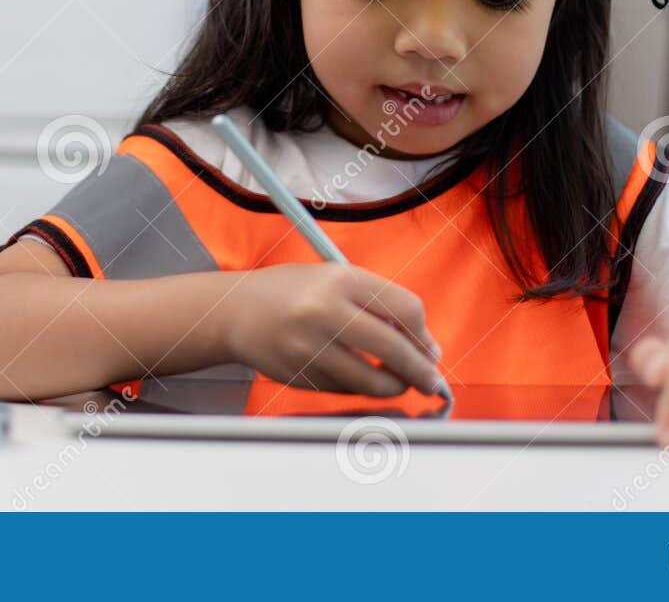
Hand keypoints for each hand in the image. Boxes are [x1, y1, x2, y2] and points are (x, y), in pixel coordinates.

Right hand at [221, 263, 447, 398]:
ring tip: (399, 383)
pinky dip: (361, 389)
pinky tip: (361, 379)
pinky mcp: (300, 374)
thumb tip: (424, 345)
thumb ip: (377, 303)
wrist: (235, 310)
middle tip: (432, 381)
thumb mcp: (335, 278)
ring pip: (372, 380)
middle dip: (421, 370)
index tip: (430, 347)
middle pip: (394, 348)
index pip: (406, 308)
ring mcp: (310, 346)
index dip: (424, 334)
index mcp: (341, 278)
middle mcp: (325, 311)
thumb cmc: (292, 292)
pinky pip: (345, 390)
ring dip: (395, 386)